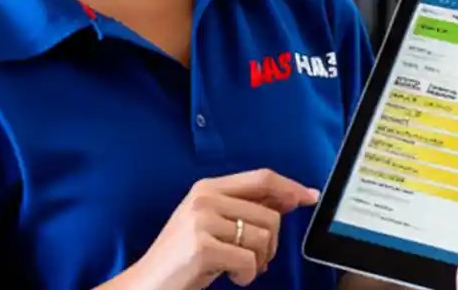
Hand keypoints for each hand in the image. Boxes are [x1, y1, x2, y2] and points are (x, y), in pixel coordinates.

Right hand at [121, 169, 318, 289]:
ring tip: (239, 268)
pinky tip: (232, 276)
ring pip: (263, 238)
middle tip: (254, 259)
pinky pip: (250, 260)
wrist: (146, 285)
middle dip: (272, 244)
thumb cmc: (183, 259)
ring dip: (259, 262)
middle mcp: (205, 198)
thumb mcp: (214, 224)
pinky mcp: (203, 247)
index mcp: (207, 187)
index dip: (290, 187)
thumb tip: (291, 196)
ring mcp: (202, 221)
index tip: (310, 197)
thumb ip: (248, 208)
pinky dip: (248, 274)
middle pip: (269, 214)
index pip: (261, 177)